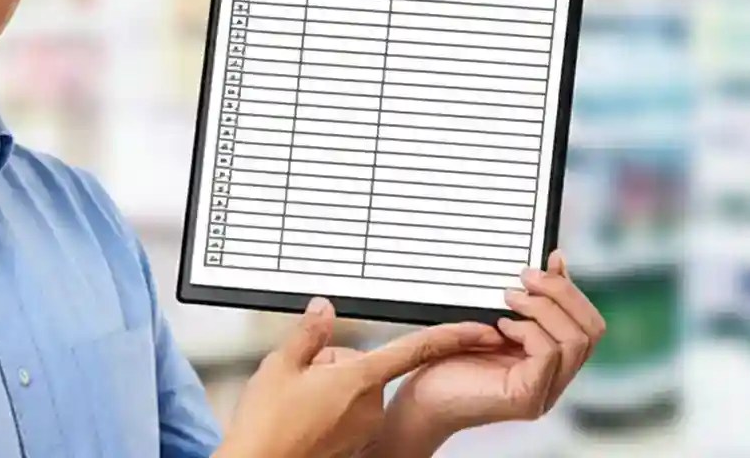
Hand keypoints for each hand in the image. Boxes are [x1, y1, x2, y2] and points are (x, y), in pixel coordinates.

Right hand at [214, 297, 502, 457]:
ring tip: (299, 399)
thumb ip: (309, 333)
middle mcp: (370, 406)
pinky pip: (350, 409)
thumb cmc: (269, 424)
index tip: (480, 329)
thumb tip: (325, 308)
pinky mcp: (355, 441)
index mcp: (359, 380)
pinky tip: (305, 413)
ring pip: (356, 387)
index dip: (453, 336)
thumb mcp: (281, 365)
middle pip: (366, 365)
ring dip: (332, 385)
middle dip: (337, 362)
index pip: (417, 350)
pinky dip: (331, 405)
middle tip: (304, 374)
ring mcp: (364, 426)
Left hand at [372, 250, 606, 456]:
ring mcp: (545, 392)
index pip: (589, 325)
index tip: (550, 260)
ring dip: (543, 309)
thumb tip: (554, 264)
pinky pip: (549, 354)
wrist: (422, 397)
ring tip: (508, 299)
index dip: (573, 289)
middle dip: (563, 293)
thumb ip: (526, 300)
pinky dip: (529, 331)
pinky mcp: (528, 397)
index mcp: (551, 361)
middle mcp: (554, 379)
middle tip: (526, 278)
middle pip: (592, 331)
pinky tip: (500, 327)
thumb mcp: (494, 319)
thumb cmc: (450, 361)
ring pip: (576, 341)